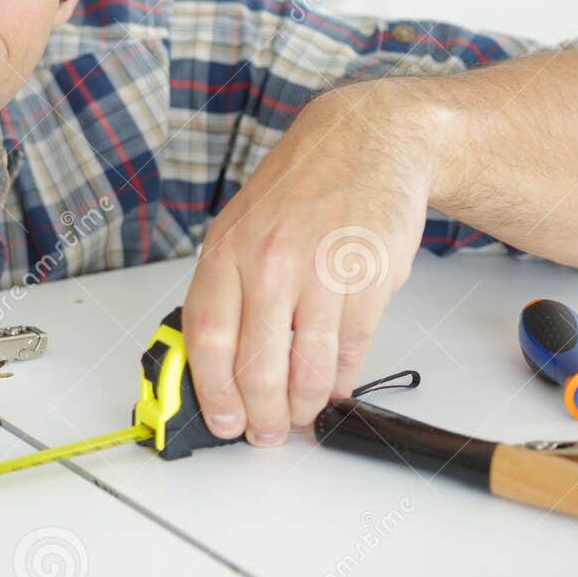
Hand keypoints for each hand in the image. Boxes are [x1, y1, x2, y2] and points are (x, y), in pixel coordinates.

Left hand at [182, 87, 433, 444]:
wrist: (367, 142)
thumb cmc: (299, 189)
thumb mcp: (240, 227)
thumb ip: (224, 288)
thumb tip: (211, 361)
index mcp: (226, 250)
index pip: (207, 340)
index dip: (213, 392)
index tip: (222, 421)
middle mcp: (269, 263)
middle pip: (256, 366)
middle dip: (260, 416)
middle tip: (265, 434)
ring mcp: (322, 273)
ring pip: (307, 369)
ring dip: (301, 408)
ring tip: (298, 418)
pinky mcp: (370, 281)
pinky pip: (349, 351)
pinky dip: (339, 379)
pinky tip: (331, 387)